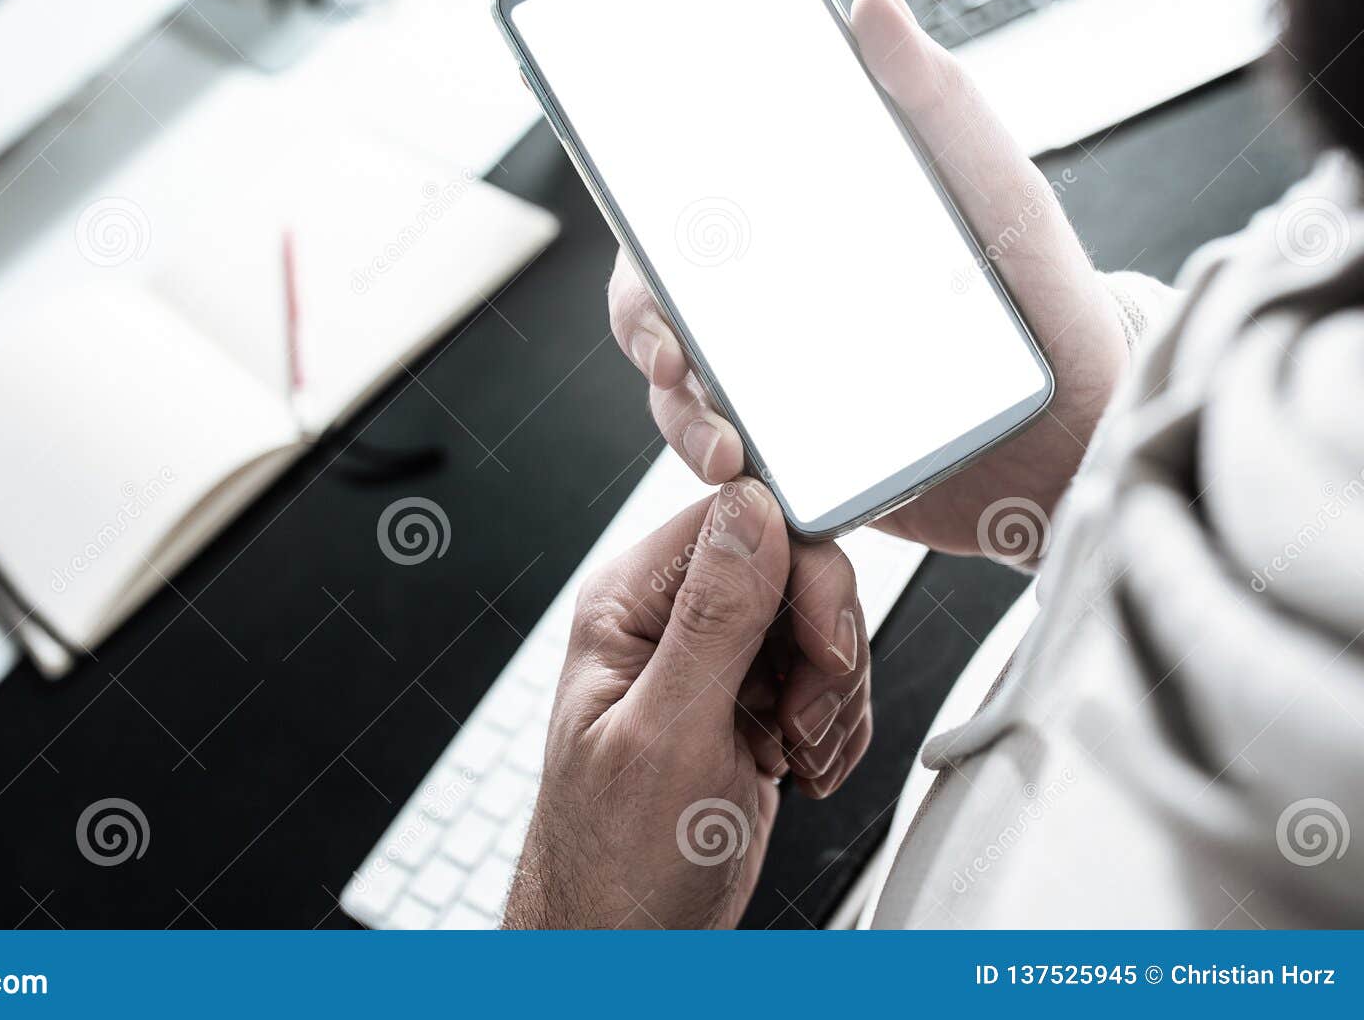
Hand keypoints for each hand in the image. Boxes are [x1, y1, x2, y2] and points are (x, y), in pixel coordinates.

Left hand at [503, 479, 870, 929]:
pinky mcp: (749, 704)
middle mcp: (669, 622)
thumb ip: (714, 617)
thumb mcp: (667, 734)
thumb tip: (750, 507)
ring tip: (793, 755)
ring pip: (819, 628)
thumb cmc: (615, 859)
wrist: (630, 943)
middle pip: (795, 572)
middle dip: (824, 652)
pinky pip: (824, 680)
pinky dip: (834, 729)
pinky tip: (800, 769)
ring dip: (832, 699)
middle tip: (804, 719)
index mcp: (630, 603)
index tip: (822, 646)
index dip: (802, 573)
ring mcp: (713, 664)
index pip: (741, 522)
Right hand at [607, 0, 1129, 558]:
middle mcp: (785, 311)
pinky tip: (749, 479)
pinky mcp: (809, 464)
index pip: (696, 226)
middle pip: (670, 312)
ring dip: (681, 420)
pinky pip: (736, 470)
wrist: (1094, 445)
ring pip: (686, 397)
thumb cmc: (1053, 305)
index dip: (649, 243)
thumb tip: (874, 0)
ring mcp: (792, 390)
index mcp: (811, 241)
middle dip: (648, 336)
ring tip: (729, 449)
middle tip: (674, 359)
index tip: (647, 264)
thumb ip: (942, 103)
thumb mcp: (1002, 196)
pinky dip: (725, 476)